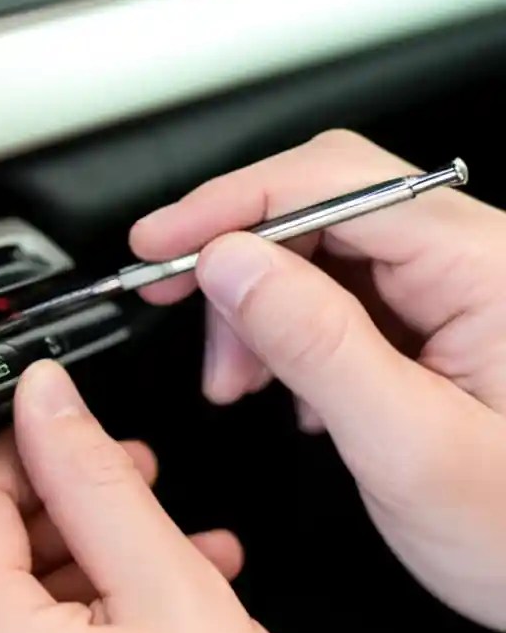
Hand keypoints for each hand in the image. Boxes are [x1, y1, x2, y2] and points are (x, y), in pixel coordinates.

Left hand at [0, 360, 297, 632]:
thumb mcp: (169, 593)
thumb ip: (97, 483)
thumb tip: (47, 399)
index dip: (22, 445)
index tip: (69, 420)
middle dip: (72, 503)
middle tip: (134, 472)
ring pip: (25, 602)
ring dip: (98, 560)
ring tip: (178, 543)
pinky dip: (94, 618)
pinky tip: (166, 606)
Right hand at [130, 129, 505, 629]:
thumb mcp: (407, 447)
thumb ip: (315, 344)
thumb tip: (229, 263)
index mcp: (488, 267)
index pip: (335, 185)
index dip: (230, 205)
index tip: (159, 244)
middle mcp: (478, 257)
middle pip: (321, 205)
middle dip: (238, 260)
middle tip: (178, 308)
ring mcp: (458, 284)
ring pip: (320, 249)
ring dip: (257, 305)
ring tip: (238, 380)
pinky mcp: (439, 315)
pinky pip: (341, 291)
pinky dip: (288, 330)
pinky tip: (283, 384)